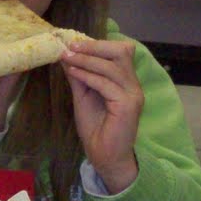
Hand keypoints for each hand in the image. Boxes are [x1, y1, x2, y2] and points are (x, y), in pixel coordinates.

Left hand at [60, 38, 141, 192]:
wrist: (105, 157)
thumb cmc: (96, 129)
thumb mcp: (83, 96)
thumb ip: (79, 76)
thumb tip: (67, 55)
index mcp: (126, 81)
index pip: (120, 51)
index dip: (98, 44)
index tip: (73, 43)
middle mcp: (133, 85)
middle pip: (121, 52)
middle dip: (94, 46)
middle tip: (71, 46)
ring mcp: (133, 94)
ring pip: (112, 66)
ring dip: (87, 60)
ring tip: (67, 58)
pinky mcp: (127, 105)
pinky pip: (106, 83)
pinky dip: (88, 76)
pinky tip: (73, 73)